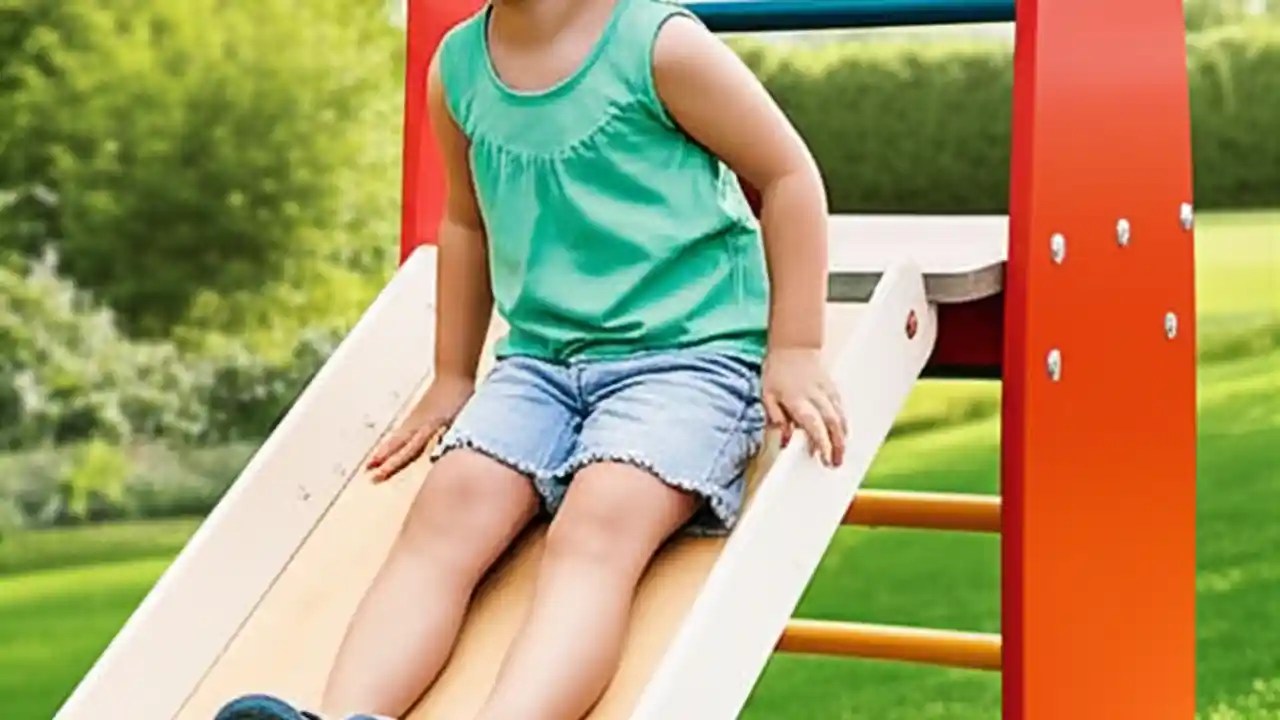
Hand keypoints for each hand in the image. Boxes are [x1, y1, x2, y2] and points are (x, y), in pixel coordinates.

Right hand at [366, 374, 473, 481]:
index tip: (379, 474)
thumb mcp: (463, 418)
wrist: (453, 374)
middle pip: (397, 445)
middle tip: (368, 472)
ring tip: (370, 463)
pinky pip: (400, 432)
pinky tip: (386, 448)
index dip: (394, 463)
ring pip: (396, 439)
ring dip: (383, 451)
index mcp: (429, 425)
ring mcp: (414, 418)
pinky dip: (391, 442)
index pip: (409, 449)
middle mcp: (417, 423)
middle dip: (383, 460)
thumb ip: (455, 436)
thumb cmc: (460, 396)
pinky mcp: (415, 415)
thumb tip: (446, 454)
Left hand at [762, 347, 846, 466]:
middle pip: (832, 423)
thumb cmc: (777, 371)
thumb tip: (785, 442)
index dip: (821, 443)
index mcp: (797, 399)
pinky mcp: (833, 387)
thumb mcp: (767, 396)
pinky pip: (841, 408)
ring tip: (841, 453)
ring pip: (840, 416)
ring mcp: (826, 391)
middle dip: (836, 445)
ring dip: (842, 436)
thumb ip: (776, 419)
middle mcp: (815, 396)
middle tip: (836, 463)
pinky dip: (843, 422)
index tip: (824, 458)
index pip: (813, 425)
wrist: (793, 345)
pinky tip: (842, 433)